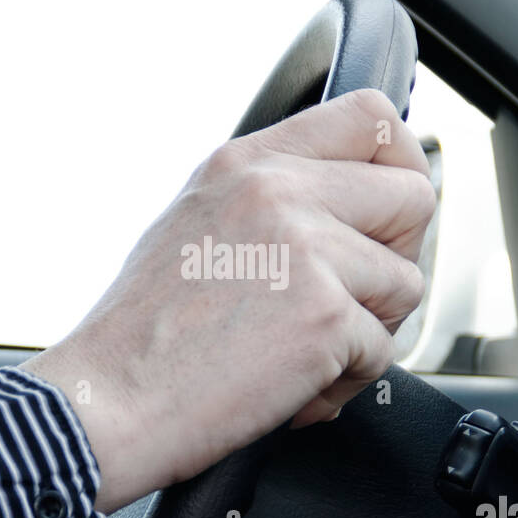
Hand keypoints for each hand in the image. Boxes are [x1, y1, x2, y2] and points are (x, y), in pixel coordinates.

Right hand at [22, 88, 435, 512]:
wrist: (104, 402)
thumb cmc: (140, 336)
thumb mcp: (197, 224)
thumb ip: (273, 200)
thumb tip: (351, 207)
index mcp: (247, 162)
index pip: (371, 115)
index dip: (399, 166)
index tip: (386, 213)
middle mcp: (279, 190)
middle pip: (413, 195)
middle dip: (397, 257)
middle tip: (352, 300)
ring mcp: (306, 250)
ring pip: (407, 282)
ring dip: (369, 331)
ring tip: (304, 357)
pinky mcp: (324, 316)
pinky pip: (383, 351)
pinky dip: (343, 384)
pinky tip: (290, 391)